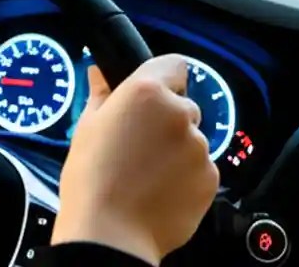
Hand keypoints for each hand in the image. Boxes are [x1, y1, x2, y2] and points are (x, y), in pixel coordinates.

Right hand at [53, 55, 219, 265]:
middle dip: (167, 121)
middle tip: (140, 145)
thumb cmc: (91, 181)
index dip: (164, 80)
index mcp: (146, 93)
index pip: (174, 65)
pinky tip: (160, 190)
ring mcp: (199, 147)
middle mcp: (179, 114)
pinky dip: (186, 177)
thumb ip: (102, 94)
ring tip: (147, 174)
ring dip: (177, 151)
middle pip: (182, 106)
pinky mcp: (211, 177)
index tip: (153, 96)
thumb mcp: (87, 128)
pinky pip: (201, 169)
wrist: (109, 233)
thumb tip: (99, 74)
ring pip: (192, 140)